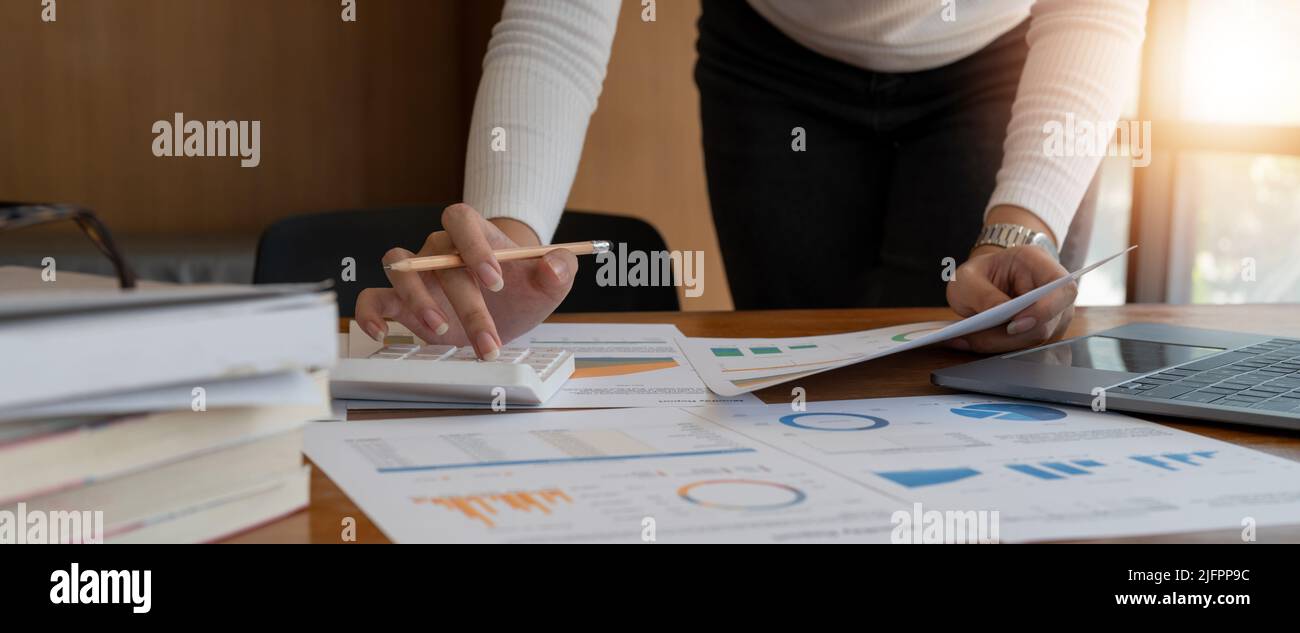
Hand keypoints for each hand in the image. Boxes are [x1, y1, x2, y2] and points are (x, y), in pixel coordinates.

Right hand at [355, 204, 577, 358]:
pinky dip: (370, 313)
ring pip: (400, 270)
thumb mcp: (551, 281)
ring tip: (442, 332)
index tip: (496, 282)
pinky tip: (383, 333)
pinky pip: (372, 298)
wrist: (510, 304)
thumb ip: (561, 268)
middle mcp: (439, 249)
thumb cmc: (525, 285)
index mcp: (475, 234)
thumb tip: (555, 265)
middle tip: (489, 343)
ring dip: (418, 301)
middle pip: (440, 261)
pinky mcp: (401, 303)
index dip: (473, 246)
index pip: (461, 220)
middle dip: (468, 306)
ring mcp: (418, 275)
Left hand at [945, 244, 1077, 352]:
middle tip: (974, 336)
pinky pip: (1021, 347)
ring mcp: (1051, 317)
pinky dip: (996, 346)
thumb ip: (983, 295)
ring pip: (1033, 341)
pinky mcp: (1038, 334)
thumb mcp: (968, 277)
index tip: (1014, 324)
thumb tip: (1002, 319)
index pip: (1061, 289)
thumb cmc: (978, 274)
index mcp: (1039, 264)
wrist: (979, 283)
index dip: (1045, 310)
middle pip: (1047, 323)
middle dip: (1010, 336)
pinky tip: (971, 341)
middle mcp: (1053, 293)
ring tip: (964, 339)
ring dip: (999, 343)